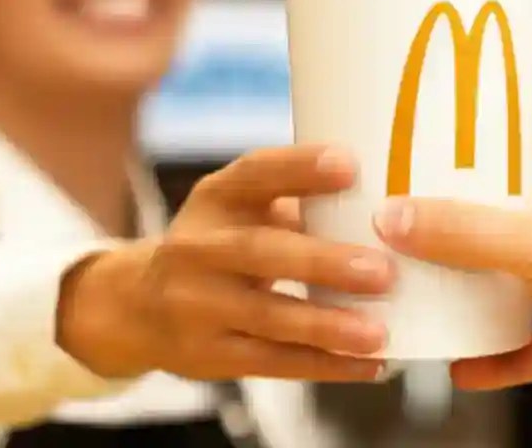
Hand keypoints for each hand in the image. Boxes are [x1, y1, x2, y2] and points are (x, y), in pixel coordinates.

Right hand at [57, 145, 393, 382]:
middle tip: (382, 271)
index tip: (349, 164)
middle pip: (260, 252)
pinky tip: (369, 365)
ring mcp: (197, 305)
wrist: (138, 305)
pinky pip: (273, 362)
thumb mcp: (239, 208)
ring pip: (267, 317)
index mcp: (216, 197)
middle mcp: (198, 248)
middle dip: (322, 263)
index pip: (255, 173)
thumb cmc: (220, 244)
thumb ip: (298, 201)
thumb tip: (392, 204)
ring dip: (326, 327)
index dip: (300, 167)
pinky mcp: (209, 356)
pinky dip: (325, 366)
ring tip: (378, 332)